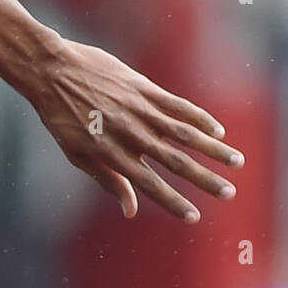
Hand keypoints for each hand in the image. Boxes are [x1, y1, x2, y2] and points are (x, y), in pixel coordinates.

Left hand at [30, 38, 244, 222]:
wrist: (50, 70)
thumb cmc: (59, 115)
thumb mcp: (75, 152)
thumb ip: (107, 180)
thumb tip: (130, 210)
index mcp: (111, 153)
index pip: (149, 184)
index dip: (173, 202)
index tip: (194, 217)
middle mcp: (129, 134)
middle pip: (175, 162)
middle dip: (205, 180)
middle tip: (229, 194)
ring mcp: (138, 109)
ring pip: (185, 134)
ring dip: (213, 149)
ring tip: (236, 163)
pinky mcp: (142, 88)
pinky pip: (178, 105)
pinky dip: (200, 117)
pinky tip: (218, 130)